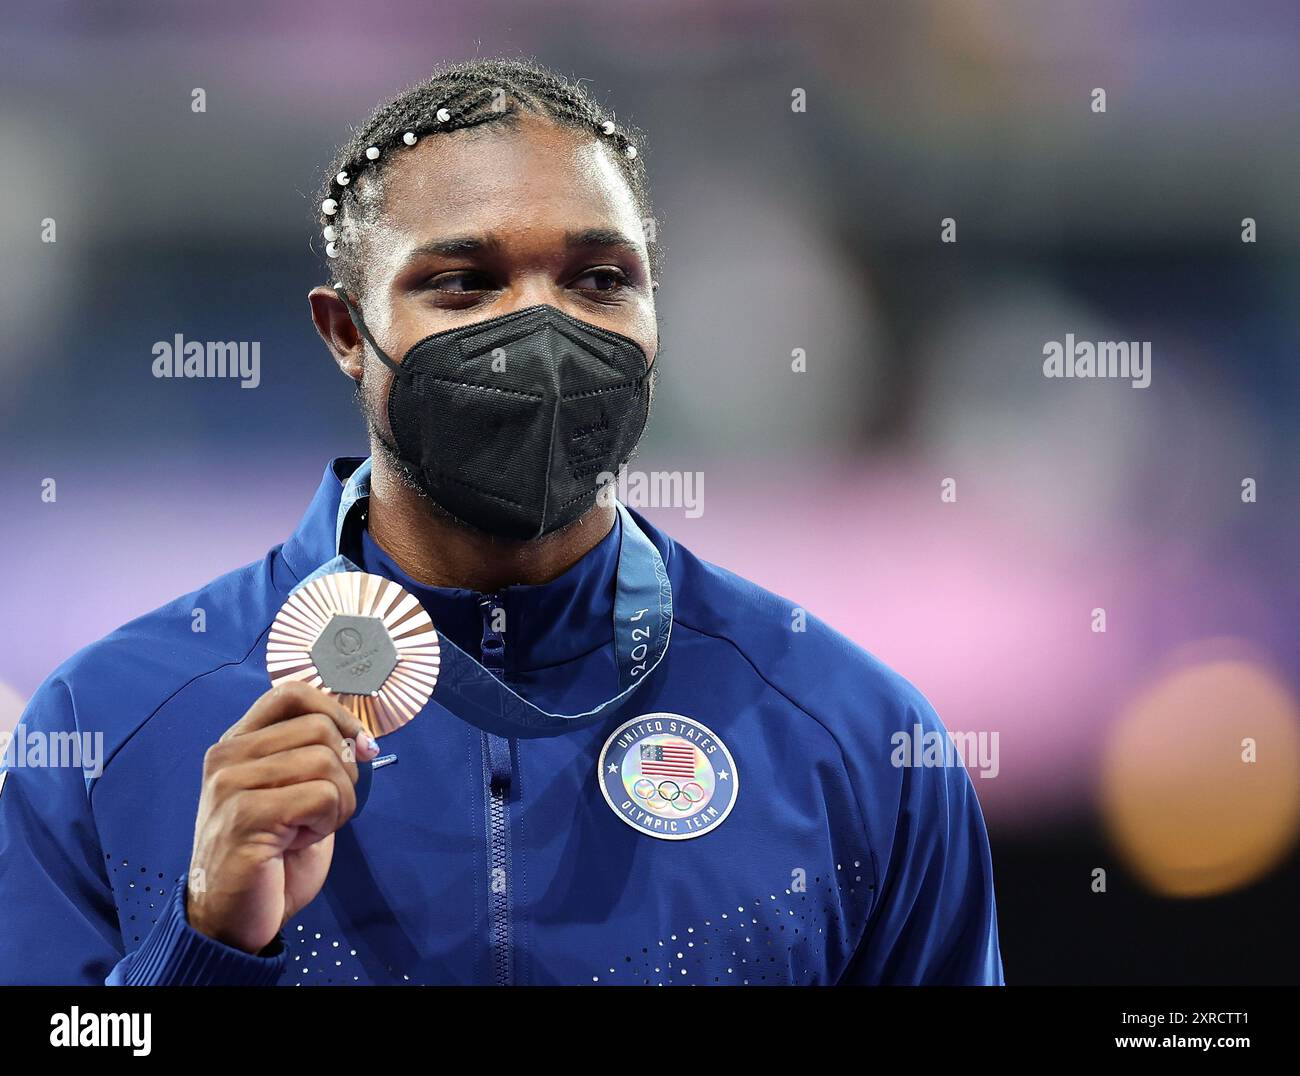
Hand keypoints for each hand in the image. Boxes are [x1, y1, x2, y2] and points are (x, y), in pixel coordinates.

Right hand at [185, 682, 379, 953]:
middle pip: (320, 728)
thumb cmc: (271, 859)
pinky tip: (299, 843)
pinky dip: (327, 822)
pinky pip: (321, 796)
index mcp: (238, 744)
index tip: (359, 746)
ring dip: (338, 802)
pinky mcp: (244, 817)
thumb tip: (363, 738)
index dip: (337, 713)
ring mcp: (230, 785)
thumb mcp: (293, 793)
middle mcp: (227, 756)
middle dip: (345, 771)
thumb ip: (315, 756)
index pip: (293, 694)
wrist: (231, 921)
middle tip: (324, 810)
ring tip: (308, 830)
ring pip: (325, 761)